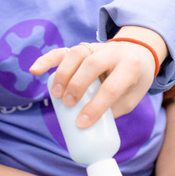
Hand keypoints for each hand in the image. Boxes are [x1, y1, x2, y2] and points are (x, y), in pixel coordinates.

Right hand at [29, 28, 164, 127]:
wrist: (138, 54)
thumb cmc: (132, 82)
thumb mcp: (131, 98)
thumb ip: (111, 109)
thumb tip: (86, 128)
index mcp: (130, 67)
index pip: (112, 87)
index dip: (97, 106)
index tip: (82, 123)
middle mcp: (114, 52)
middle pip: (92, 65)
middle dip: (77, 86)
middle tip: (68, 105)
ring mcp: (97, 47)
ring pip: (77, 53)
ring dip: (63, 74)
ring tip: (56, 95)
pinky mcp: (84, 48)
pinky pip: (64, 51)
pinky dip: (48, 60)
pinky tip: (35, 70)